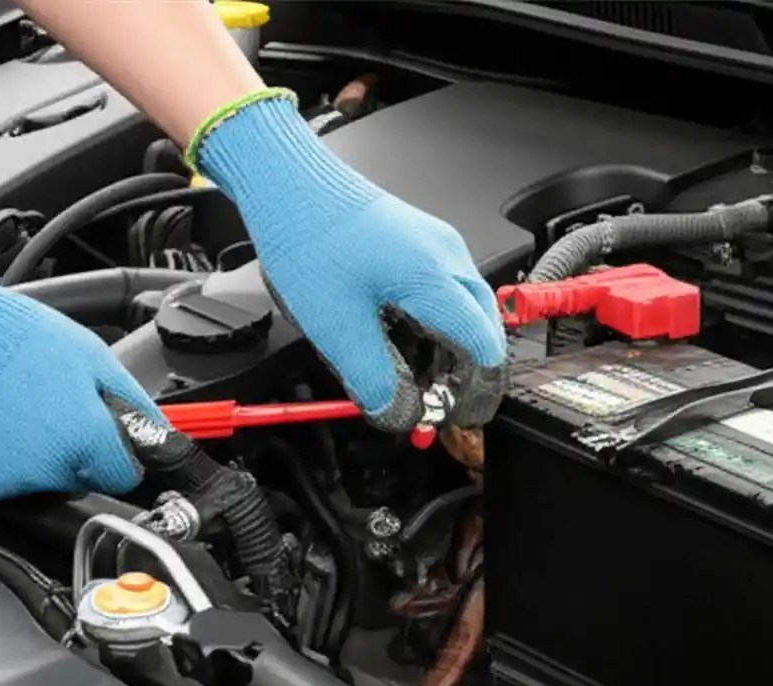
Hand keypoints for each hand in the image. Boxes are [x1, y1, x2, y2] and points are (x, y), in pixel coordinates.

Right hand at [0, 232, 161, 501]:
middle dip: (72, 452)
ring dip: (30, 457)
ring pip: (35, 484)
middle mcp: (44, 470)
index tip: (104, 438)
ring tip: (10, 408)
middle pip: (77, 480)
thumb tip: (158, 434)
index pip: (124, 475)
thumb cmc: (7, 334)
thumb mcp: (89, 355)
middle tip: (45, 406)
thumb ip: (130, 403)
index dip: (117, 453)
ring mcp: (0, 482)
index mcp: (83, 438)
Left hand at [194, 91, 507, 430]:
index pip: (484, 349)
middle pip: (482, 330)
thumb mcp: (337, 329)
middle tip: (436, 403)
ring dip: (448, 348)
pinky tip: (402, 339)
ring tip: (414, 376)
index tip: (457, 416)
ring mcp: (436, 244)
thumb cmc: (308, 237)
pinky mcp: (419, 241)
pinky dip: (434, 323)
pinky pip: (445, 290)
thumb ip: (374, 380)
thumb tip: (399, 414)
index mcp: (435, 280)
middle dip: (465, 373)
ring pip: (465, 310)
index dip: (476, 392)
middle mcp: (447, 258)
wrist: (287, 182)